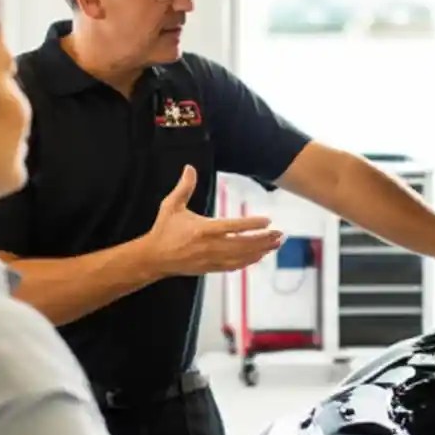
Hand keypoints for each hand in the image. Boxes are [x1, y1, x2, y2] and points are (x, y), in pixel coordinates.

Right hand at [140, 165, 283, 276]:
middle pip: (243, 244)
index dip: (252, 224)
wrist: (154, 258)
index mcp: (203, 229)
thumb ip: (184, 187)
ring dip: (261, 251)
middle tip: (280, 235)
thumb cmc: (164, 230)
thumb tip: (189, 167)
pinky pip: (235, 266)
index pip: (233, 226)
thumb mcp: (171, 206)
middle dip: (264, 240)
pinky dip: (249, 261)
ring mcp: (212, 259)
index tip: (268, 220)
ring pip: (242, 257)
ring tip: (276, 244)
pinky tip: (260, 256)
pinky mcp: (211, 268)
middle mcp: (210, 246)